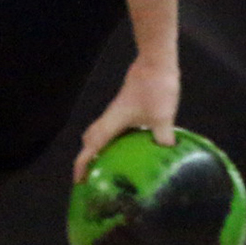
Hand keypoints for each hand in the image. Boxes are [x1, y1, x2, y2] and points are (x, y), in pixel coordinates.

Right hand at [73, 56, 179, 182]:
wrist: (154, 62)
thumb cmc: (155, 87)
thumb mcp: (162, 116)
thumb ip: (163, 137)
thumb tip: (166, 154)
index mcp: (113, 124)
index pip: (91, 148)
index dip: (82, 165)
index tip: (79, 181)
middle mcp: (110, 119)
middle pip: (91, 141)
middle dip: (88, 158)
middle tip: (93, 175)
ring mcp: (117, 112)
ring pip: (101, 133)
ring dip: (101, 148)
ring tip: (111, 165)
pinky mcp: (126, 107)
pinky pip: (114, 128)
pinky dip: (115, 140)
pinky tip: (132, 146)